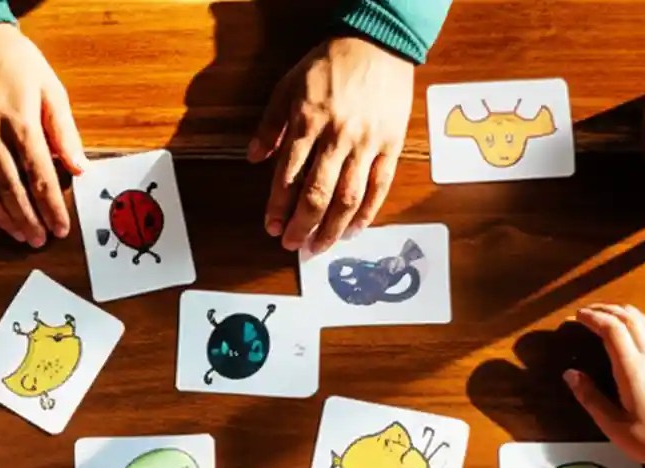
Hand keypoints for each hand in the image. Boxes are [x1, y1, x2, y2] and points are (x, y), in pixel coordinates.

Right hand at [0, 24, 86, 246]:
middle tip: (39, 241)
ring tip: (18, 235)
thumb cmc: (17, 60)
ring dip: (4, 217)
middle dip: (28, 220)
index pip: (41, 177)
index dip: (51, 207)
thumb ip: (64, 131)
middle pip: (13, 190)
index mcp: (23, 124)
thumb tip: (79, 167)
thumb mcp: (51, 88)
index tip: (61, 228)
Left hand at [250, 36, 412, 253]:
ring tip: (318, 247)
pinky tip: (353, 230)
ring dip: (331, 228)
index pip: (288, 176)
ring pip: (349, 197)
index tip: (271, 227)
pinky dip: (367, 214)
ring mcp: (367, 143)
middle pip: (318, 194)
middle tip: (291, 245)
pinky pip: (379, 187)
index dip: (278, 206)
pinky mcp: (391, 144)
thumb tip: (253, 158)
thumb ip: (269, 125)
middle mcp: (337, 137)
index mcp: (308, 123)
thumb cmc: (329, 64)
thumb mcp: (287, 86)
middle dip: (302, 226)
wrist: (378, 43)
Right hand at [565, 304, 644, 467]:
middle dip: (606, 309)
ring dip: (624, 312)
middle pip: (629, 318)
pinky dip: (640, 322)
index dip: (593, 317)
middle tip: (586, 311)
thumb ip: (589, 396)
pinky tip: (633, 329)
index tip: (576, 316)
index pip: (612, 329)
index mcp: (633, 370)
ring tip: (606, 314)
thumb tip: (570, 374)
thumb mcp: (611, 424)